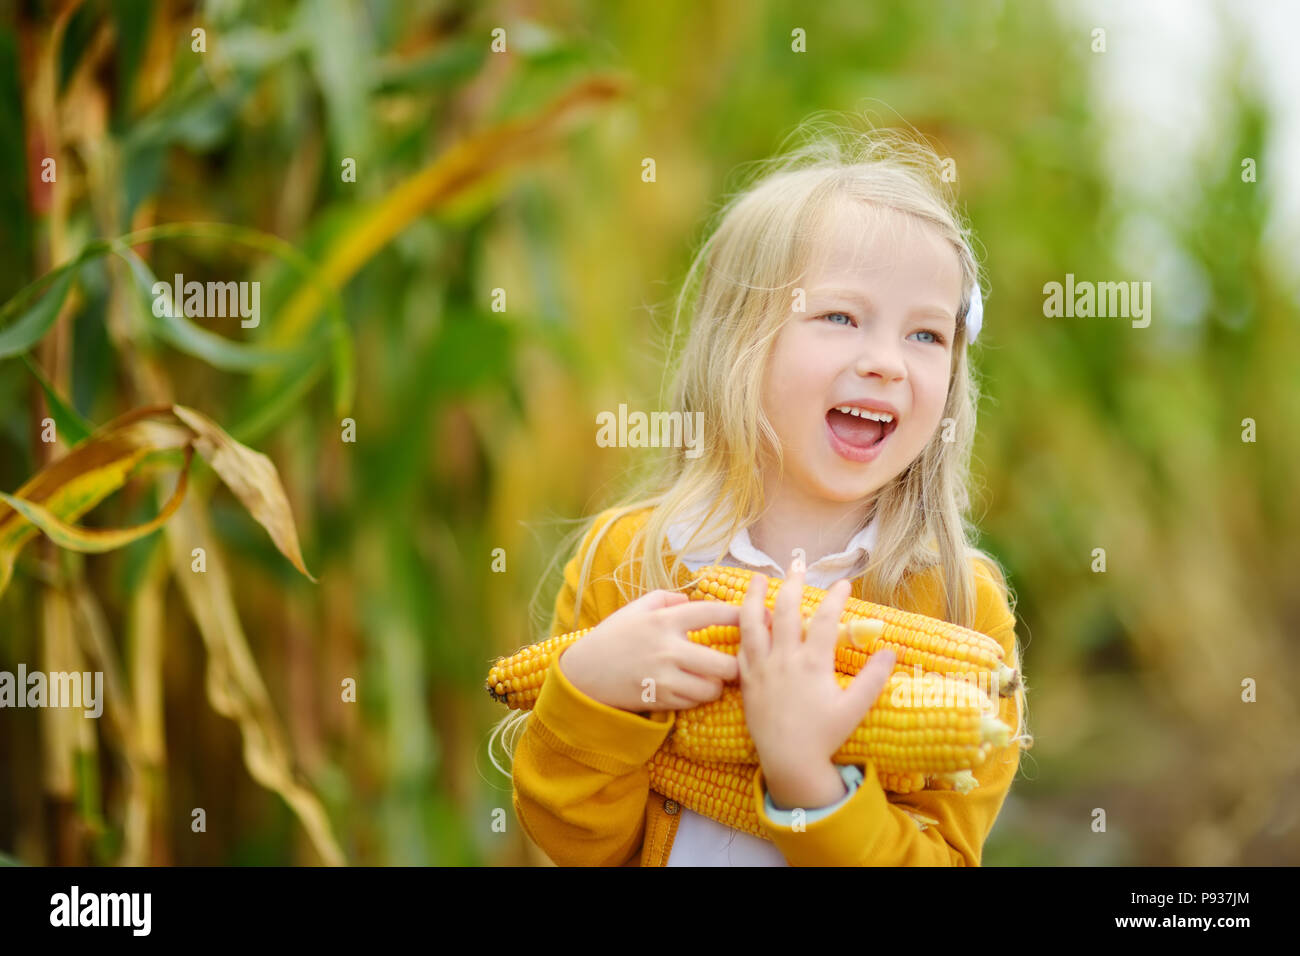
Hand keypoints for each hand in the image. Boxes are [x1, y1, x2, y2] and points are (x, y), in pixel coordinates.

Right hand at [557, 589, 740, 712]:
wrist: (582, 674)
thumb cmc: (611, 637)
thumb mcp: (636, 609)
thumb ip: (667, 599)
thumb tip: (693, 600)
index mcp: (664, 621)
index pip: (713, 614)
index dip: (741, 615)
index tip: (758, 616)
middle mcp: (668, 650)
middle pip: (724, 664)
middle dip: (737, 664)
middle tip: (736, 660)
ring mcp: (664, 679)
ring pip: (712, 689)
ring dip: (718, 684)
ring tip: (713, 677)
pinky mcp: (660, 700)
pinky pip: (694, 703)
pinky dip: (698, 697)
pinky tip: (692, 688)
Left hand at [737, 563, 894, 805]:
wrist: (789, 762)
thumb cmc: (824, 736)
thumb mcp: (855, 708)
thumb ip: (874, 678)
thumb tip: (891, 651)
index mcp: (812, 664)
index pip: (825, 619)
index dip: (835, 597)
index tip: (844, 583)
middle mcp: (784, 660)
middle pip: (785, 610)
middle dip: (792, 583)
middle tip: (798, 565)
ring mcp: (761, 668)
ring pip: (752, 622)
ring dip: (754, 596)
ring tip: (757, 577)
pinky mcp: (746, 680)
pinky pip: (740, 646)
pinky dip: (742, 628)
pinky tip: (744, 617)